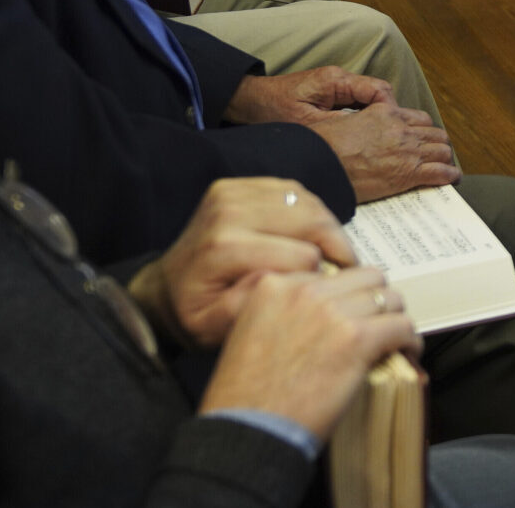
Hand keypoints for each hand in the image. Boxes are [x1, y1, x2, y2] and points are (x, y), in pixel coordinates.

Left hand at [139, 177, 360, 346]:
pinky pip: (292, 189)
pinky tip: (312, 233)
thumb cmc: (195, 313)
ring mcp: (232, 193)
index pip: (302, 256)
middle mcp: (228, 211)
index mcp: (224, 248)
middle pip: (310, 219)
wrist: (166, 288)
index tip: (326, 296)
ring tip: (334, 253)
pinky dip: (310, 210)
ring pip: (307, 200)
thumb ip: (251, 308)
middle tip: (348, 271)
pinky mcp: (238, 185)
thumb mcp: (215, 329)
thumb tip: (288, 282)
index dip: (320, 279)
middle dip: (336, 246)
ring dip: (327, 226)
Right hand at [199, 265, 420, 441]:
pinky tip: (407, 352)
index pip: (330, 275)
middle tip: (379, 322)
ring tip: (395, 338)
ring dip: (394, 318)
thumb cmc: (245, 395)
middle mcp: (305, 291)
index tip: (352, 312)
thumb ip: (283, 311)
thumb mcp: (250, 333)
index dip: (346, 295)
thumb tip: (325, 314)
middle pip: (365, 277)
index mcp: (275, 285)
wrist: (249, 428)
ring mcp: (332, 313)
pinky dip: (409, 340)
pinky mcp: (357, 339)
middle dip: (374, 300)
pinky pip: (401, 326)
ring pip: (388, 297)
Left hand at [226, 66, 394, 125]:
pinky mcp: (332, 94)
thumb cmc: (271, 110)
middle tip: (386, 140)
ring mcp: (337, 86)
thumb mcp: (306, 123)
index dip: (390, 111)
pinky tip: (359, 136)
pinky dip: (362, 119)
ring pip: (370, 100)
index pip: (378, 89)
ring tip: (375, 140)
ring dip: (374, 118)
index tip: (390, 132)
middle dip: (385, 116)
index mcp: (335, 80)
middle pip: (378, 94)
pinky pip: (357, 104)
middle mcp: (340, 78)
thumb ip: (338, 124)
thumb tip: (367, 133)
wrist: (249, 102)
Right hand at [306, 101, 459, 201]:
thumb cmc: (324, 146)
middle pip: (434, 134)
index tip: (424, 138)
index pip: (419, 119)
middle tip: (437, 153)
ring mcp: (407, 151)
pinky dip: (450, 175)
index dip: (424, 130)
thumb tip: (362, 128)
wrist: (321, 165)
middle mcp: (401, 130)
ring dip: (445, 158)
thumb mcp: (344, 121)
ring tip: (446, 165)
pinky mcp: (408, 173)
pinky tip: (452, 179)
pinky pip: (440, 172)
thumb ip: (362, 121)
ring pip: (442, 151)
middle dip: (437, 144)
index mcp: (385, 114)